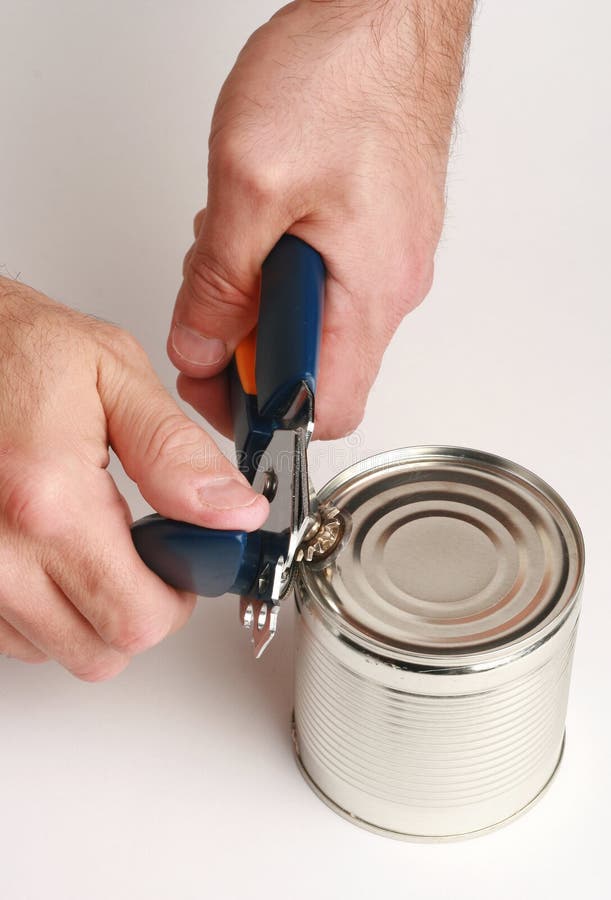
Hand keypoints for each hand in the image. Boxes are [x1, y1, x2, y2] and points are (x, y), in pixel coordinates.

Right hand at [0, 278, 266, 678]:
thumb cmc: (17, 350)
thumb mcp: (114, 376)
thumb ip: (178, 452)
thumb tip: (235, 512)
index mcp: (49, 499)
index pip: (136, 618)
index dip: (176, 602)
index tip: (181, 565)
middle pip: (98, 654)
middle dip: (137, 614)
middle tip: (143, 559)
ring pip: (53, 652)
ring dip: (86, 615)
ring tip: (88, 545)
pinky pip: (10, 635)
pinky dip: (41, 610)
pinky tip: (49, 553)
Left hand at [168, 0, 472, 437]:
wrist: (385, 13)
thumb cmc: (344, 77)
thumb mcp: (250, 184)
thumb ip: (217, 282)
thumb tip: (199, 344)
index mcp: (371, 294)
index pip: (325, 410)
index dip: (263, 415)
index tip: (215, 384)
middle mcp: (389, 287)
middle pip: (316, 371)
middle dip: (249, 350)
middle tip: (211, 308)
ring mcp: (386, 259)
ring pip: (314, 324)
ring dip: (259, 302)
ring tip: (239, 247)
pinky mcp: (376, 232)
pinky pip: (324, 282)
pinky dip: (278, 268)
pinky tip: (263, 225)